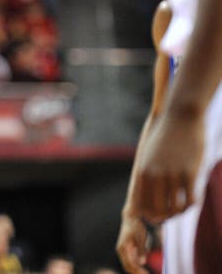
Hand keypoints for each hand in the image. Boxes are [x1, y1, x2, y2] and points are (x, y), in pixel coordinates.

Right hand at [116, 213, 148, 273]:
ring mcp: (122, 251)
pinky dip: (136, 268)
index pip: (130, 264)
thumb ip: (141, 249)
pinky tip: (143, 270)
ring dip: (136, 271)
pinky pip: (130, 263)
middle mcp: (121, 250)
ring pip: (128, 266)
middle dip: (137, 273)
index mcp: (123, 247)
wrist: (130, 218)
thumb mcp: (140, 237)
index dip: (138, 271)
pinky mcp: (125, 252)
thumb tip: (142, 262)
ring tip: (146, 273)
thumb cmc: (136, 227)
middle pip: (128, 267)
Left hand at [131, 107, 203, 221]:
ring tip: (183, 208)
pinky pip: (191, 200)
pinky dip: (192, 205)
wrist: (180, 116)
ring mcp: (171, 174)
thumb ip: (148, 174)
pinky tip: (193, 199)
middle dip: (165, 216)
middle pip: (157, 209)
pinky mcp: (189, 172)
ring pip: (175, 208)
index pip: (140, 203)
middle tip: (173, 213)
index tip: (157, 217)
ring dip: (180, 212)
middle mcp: (154, 174)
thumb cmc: (166, 137)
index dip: (148, 214)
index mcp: (142, 170)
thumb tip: (147, 194)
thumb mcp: (149, 154)